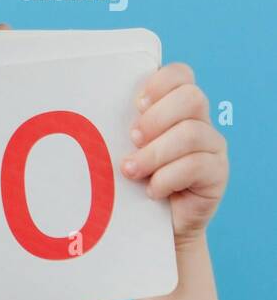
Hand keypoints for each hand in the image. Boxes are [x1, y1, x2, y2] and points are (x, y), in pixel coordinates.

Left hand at [120, 62, 227, 248]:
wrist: (152, 224)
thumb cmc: (131, 180)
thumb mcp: (121, 148)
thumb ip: (117, 128)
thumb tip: (82, 116)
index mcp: (175, 107)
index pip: (180, 74)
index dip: (160, 83)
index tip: (136, 105)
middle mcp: (199, 122)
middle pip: (191, 98)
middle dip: (156, 118)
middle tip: (132, 139)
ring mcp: (212, 147)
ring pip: (191, 133)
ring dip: (154, 153)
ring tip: (131, 171)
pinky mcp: (217, 173)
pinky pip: (197, 166)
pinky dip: (167, 178)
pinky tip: (152, 190)